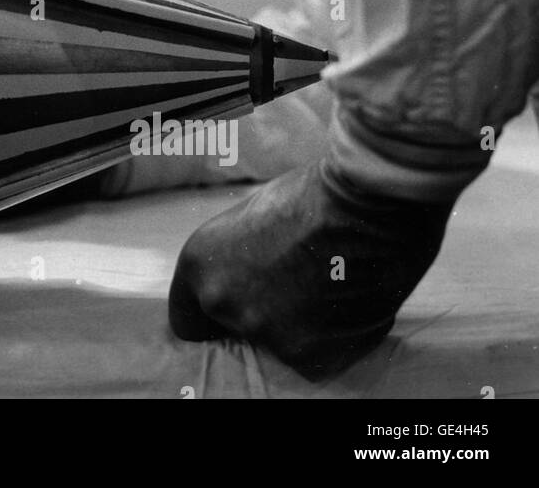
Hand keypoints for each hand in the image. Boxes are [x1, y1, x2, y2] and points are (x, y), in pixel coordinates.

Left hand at [168, 158, 453, 378]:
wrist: (366, 210)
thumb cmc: (312, 196)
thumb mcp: (252, 214)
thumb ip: (237, 253)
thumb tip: (242, 269)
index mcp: (199, 264)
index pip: (186, 317)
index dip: (210, 317)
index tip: (230, 316)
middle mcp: (220, 301)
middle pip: (230, 330)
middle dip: (254, 318)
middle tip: (289, 293)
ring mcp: (261, 331)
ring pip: (275, 343)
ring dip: (295, 326)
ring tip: (325, 289)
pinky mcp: (305, 354)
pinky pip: (313, 356)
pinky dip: (328, 340)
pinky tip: (344, 306)